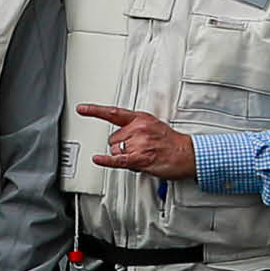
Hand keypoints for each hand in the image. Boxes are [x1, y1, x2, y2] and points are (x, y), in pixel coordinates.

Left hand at [77, 102, 198, 180]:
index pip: (113, 113)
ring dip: (123, 157)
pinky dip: (106, 161)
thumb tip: (122, 137)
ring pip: (115, 151)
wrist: (187, 154)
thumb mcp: (153, 125)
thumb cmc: (172, 142)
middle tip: (137, 150)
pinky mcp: (139, 158)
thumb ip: (135, 128)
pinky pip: (117, 160)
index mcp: (140, 118)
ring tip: (141, 156)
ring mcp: (138, 143)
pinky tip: (98, 159)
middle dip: (120, 147)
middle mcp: (137, 129)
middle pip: (112, 139)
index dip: (95, 111)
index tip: (82, 109)